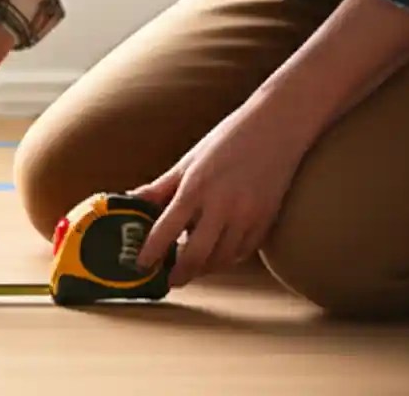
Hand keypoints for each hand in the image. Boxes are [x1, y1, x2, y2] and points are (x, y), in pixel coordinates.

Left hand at [132, 103, 314, 286]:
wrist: (277, 128)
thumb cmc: (227, 140)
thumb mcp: (188, 161)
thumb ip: (160, 187)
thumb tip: (130, 200)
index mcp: (195, 188)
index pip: (166, 230)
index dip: (151, 253)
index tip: (140, 266)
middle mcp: (222, 206)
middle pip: (196, 255)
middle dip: (179, 273)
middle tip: (168, 280)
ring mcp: (248, 216)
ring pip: (221, 259)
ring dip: (203, 269)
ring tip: (190, 269)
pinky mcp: (267, 221)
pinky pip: (243, 252)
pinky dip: (227, 259)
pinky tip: (216, 256)